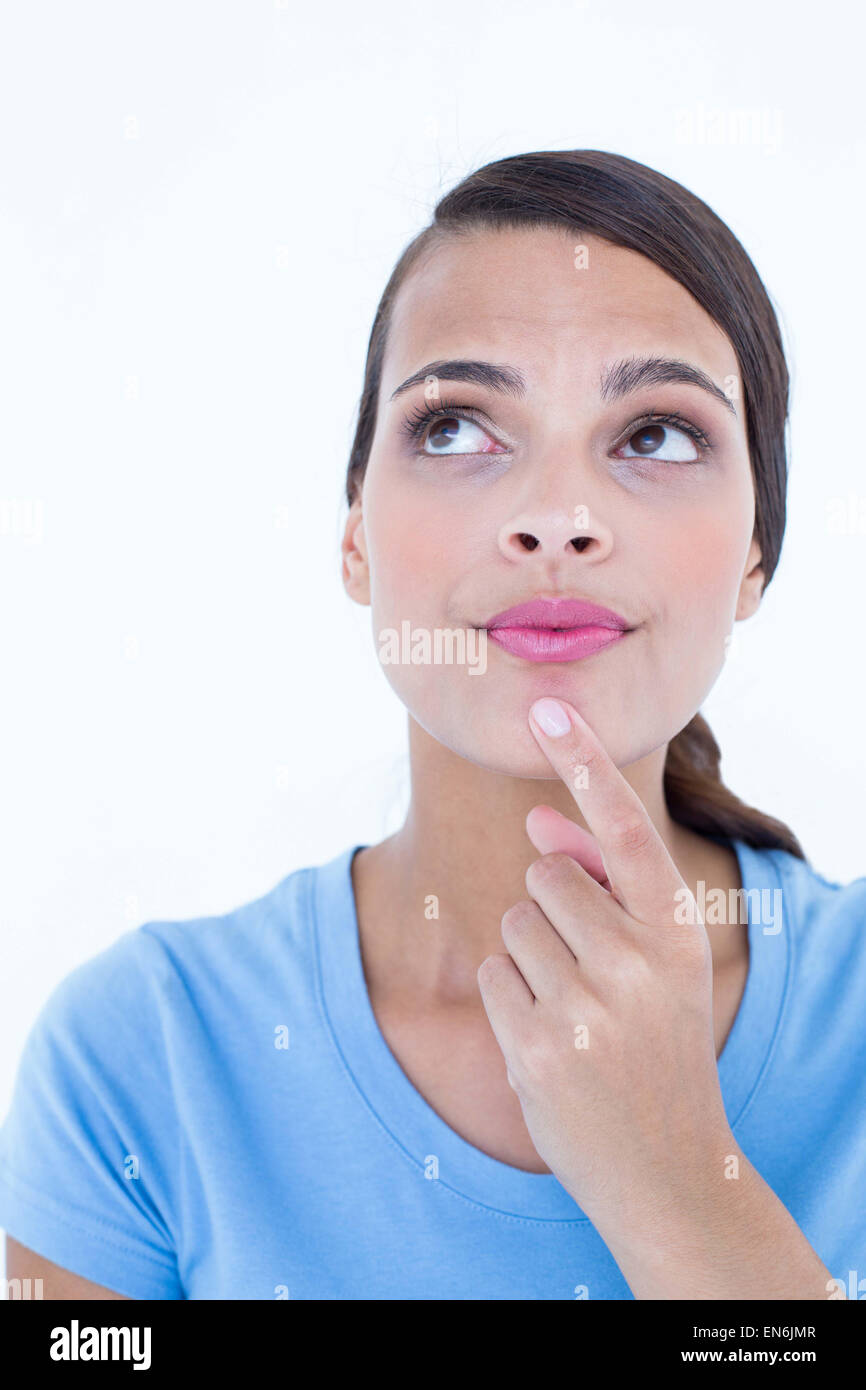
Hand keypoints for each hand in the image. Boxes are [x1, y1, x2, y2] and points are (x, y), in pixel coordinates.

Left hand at [476, 695, 733, 1245]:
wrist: (669, 1168)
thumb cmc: (656, 1042)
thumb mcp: (654, 960)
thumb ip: (601, 884)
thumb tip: (536, 817)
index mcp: (677, 932)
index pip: (626, 829)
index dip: (586, 763)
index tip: (547, 707)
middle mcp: (638, 962)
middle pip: (543, 872)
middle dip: (551, 907)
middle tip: (590, 974)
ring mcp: (586, 1007)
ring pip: (512, 920)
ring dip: (528, 955)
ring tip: (574, 1012)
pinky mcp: (535, 1046)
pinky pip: (489, 973)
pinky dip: (507, 998)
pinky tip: (547, 1042)